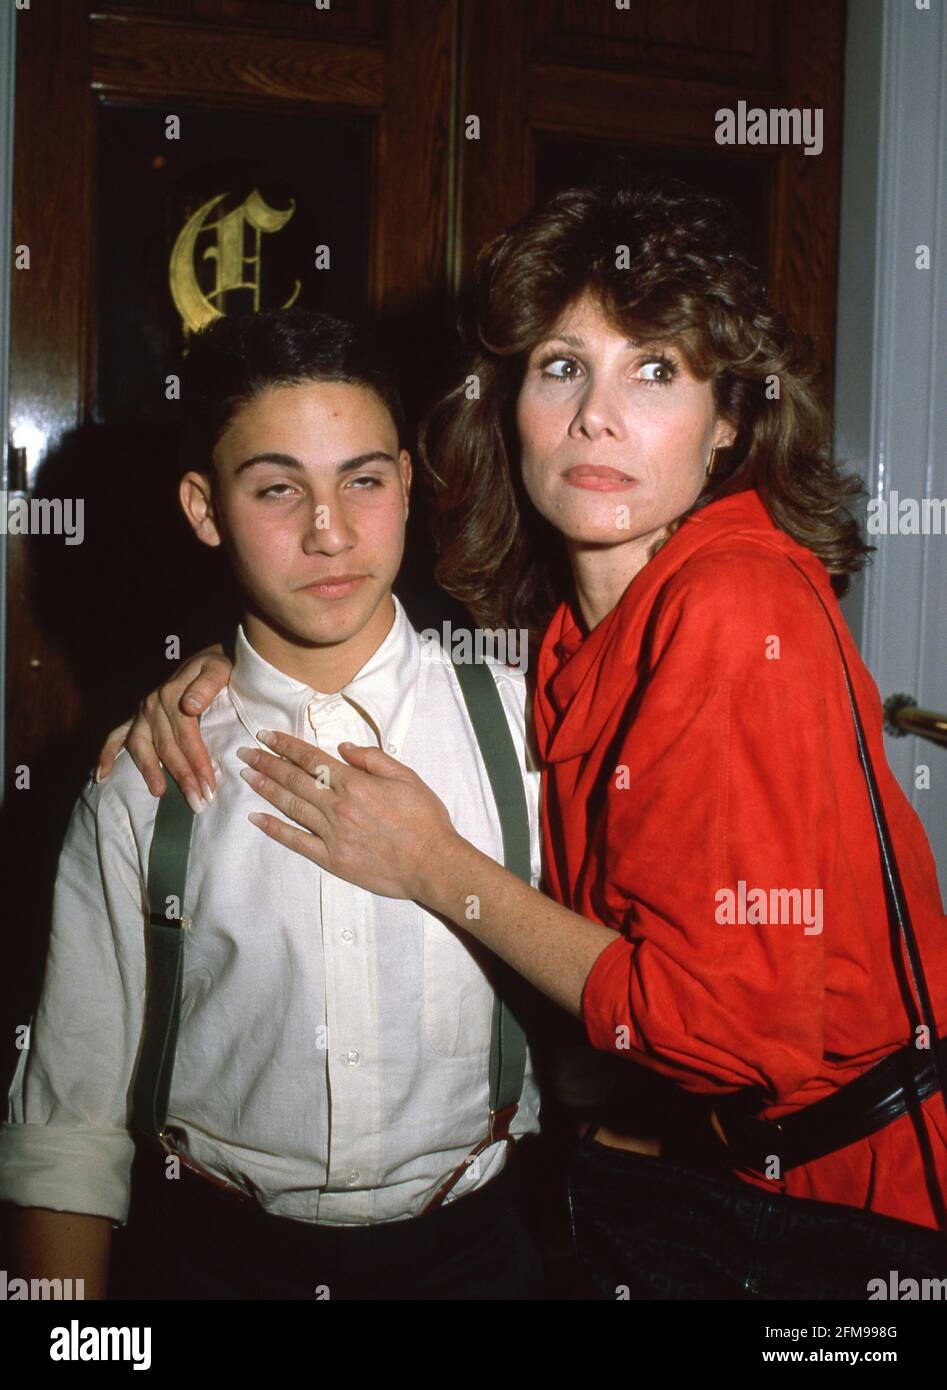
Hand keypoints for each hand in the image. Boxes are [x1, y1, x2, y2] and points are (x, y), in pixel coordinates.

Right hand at [95, 645, 232, 808]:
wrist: (209, 657)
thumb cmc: (218, 665)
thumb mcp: (218, 669)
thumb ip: (206, 686)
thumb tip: (189, 706)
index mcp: (172, 695)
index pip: (187, 737)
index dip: (198, 763)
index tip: (210, 787)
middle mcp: (152, 705)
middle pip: (167, 747)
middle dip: (182, 777)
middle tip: (198, 803)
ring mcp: (141, 712)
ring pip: (141, 746)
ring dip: (149, 771)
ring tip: (159, 793)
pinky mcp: (136, 717)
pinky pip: (116, 736)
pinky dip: (106, 754)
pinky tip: (101, 776)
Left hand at [236, 732, 456, 901]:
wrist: (433, 864)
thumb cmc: (425, 819)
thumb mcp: (407, 777)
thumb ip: (373, 758)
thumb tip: (342, 747)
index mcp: (356, 783)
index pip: (312, 759)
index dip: (286, 746)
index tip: (266, 736)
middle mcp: (338, 806)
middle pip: (294, 779)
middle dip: (266, 763)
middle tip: (245, 753)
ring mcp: (332, 834)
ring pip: (290, 806)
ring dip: (265, 789)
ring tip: (246, 776)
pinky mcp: (332, 859)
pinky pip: (296, 841)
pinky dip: (274, 829)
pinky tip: (256, 819)